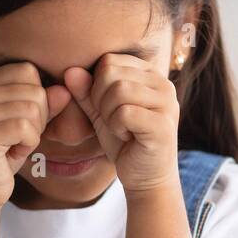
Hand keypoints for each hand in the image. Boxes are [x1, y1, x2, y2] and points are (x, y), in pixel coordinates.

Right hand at [0, 62, 70, 208]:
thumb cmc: (3, 154)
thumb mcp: (28, 124)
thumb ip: (45, 105)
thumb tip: (65, 89)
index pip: (28, 70)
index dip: (39, 98)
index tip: (23, 121)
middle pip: (35, 90)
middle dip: (39, 119)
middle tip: (19, 138)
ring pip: (32, 109)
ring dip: (33, 133)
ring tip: (14, 145)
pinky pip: (25, 129)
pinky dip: (28, 144)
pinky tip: (12, 152)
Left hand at [63, 55, 178, 193]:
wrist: (145, 176)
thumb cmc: (124, 142)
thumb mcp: (100, 113)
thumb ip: (86, 91)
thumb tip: (70, 70)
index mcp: (150, 74)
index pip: (109, 60)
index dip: (96, 84)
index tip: (106, 108)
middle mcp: (163, 83)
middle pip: (111, 72)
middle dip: (100, 99)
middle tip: (112, 120)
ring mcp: (167, 103)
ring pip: (118, 90)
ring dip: (108, 115)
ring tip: (120, 128)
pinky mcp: (163, 124)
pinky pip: (125, 113)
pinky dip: (117, 128)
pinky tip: (127, 137)